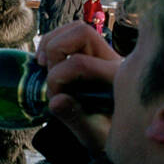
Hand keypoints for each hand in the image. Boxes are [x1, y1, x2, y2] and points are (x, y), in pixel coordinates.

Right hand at [36, 21, 119, 153]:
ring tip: (43, 64)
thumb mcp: (91, 134)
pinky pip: (72, 33)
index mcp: (116, 79)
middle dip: (55, 51)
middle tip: (48, 73)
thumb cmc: (105, 135)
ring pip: (76, 28)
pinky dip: (53, 42)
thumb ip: (74, 117)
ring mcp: (105, 54)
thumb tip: (55, 100)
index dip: (57, 79)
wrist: (119, 134)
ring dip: (52, 42)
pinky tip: (47, 62)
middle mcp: (114, 60)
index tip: (55, 99)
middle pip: (81, 32)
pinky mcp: (95, 53)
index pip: (80, 63)